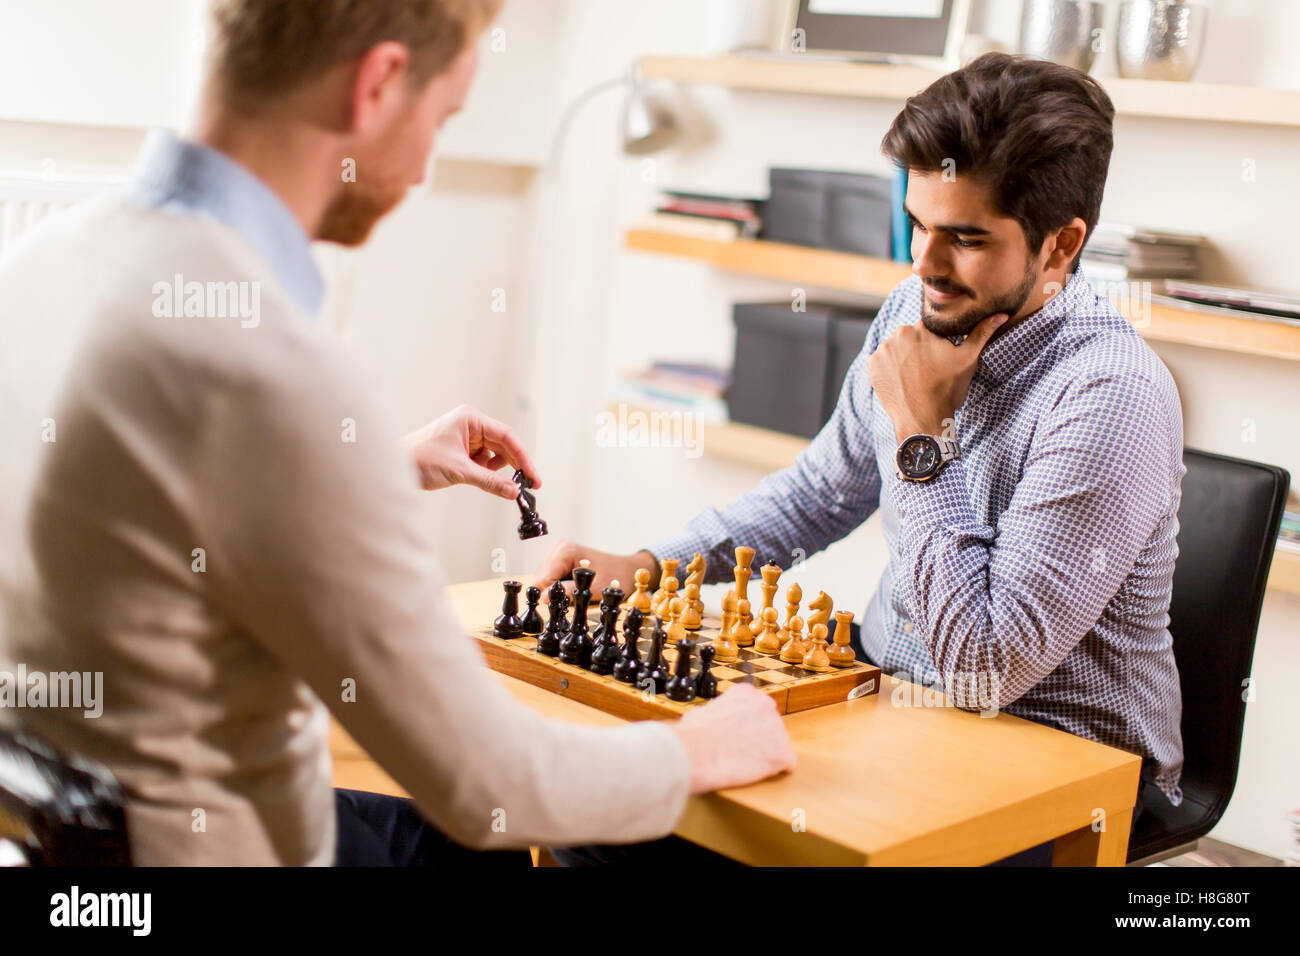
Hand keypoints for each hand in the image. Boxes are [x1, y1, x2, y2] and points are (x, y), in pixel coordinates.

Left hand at [404, 405, 539, 499]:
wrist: (394, 467)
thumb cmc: (418, 459)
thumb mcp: (460, 471)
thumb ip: (490, 481)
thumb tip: (514, 491)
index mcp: (470, 419)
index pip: (506, 436)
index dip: (523, 457)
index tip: (533, 476)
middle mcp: (471, 425)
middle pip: (503, 445)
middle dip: (513, 466)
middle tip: (526, 486)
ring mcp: (467, 437)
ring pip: (495, 455)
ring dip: (496, 470)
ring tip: (491, 482)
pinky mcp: (462, 450)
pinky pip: (484, 461)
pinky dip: (486, 472)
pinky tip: (480, 479)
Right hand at [533, 540, 658, 594]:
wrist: (628, 569)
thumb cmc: (616, 577)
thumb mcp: (594, 588)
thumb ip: (569, 592)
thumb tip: (545, 598)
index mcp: (565, 551)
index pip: (543, 579)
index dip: (552, 594)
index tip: (568, 599)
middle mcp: (559, 548)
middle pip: (541, 578)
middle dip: (553, 591)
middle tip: (573, 595)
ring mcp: (559, 552)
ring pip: (544, 579)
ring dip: (556, 589)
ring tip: (576, 589)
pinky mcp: (561, 559)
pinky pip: (551, 577)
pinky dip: (559, 585)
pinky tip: (573, 585)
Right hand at [673, 684, 796, 793]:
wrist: (696, 752)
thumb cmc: (693, 735)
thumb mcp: (701, 711)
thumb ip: (715, 712)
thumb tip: (707, 717)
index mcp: (747, 693)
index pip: (757, 709)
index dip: (746, 726)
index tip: (737, 736)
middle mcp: (766, 705)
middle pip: (770, 726)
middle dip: (759, 740)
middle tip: (741, 751)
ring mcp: (777, 728)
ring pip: (778, 745)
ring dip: (766, 755)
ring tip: (744, 763)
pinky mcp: (782, 753)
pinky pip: (786, 764)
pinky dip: (775, 770)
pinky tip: (759, 772)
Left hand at [867, 313, 1007, 443]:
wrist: (923, 419)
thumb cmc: (947, 389)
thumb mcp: (968, 359)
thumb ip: (981, 333)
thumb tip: (1000, 314)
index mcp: (921, 328)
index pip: (929, 329)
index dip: (936, 345)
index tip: (939, 360)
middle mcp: (897, 334)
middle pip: (910, 338)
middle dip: (919, 350)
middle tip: (929, 372)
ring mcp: (881, 351)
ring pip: (896, 349)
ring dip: (903, 359)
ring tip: (916, 378)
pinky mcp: (871, 366)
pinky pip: (881, 362)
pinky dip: (889, 369)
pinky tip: (902, 381)